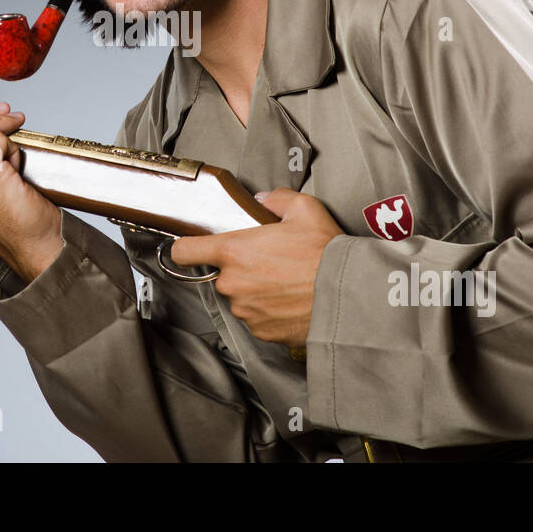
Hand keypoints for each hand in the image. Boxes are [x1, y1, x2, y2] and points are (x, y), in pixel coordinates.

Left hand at [170, 188, 343, 347]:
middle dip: (241, 269)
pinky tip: (292, 300)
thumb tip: (263, 201)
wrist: (348, 296)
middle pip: (222, 275)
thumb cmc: (324, 253)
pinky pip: (257, 318)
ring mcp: (245, 311)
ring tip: (287, 282)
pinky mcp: (261, 332)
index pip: (184, 252)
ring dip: (256, 291)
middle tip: (271, 261)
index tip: (193, 248)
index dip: (186, 248)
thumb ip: (276, 199)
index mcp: (233, 251)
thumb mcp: (304, 209)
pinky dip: (270, 311)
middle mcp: (232, 284)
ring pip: (241, 298)